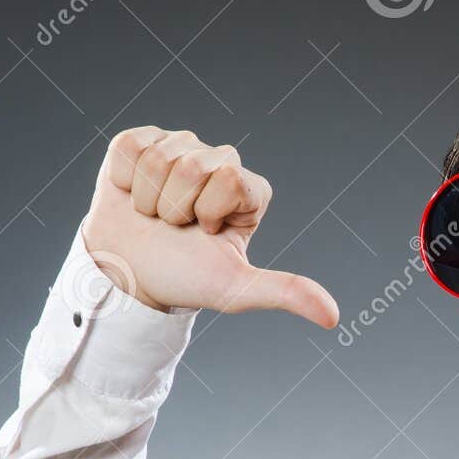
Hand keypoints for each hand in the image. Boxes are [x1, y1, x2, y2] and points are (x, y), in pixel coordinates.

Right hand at [79, 126, 337, 327]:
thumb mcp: (236, 289)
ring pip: (160, 157)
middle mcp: (219, 161)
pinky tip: (134, 196)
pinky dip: (125, 180)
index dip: (208, 211)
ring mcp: (181, 147)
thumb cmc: (184, 278)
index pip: (229, 179)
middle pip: (191, 166)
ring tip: (155, 216)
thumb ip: (285, 292)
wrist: (128, 275)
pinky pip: (131, 147)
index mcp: (248, 189)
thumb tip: (333, 317)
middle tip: (176, 228)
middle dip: (175, 208)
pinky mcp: (142, 141)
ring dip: (149, 199)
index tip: (205, 233)